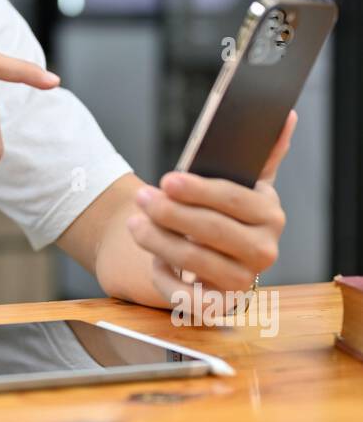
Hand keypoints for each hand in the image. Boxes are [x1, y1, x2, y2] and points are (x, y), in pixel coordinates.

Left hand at [126, 111, 296, 306]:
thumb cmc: (219, 211)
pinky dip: (164, 277)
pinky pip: (187, 297)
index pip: (234, 199)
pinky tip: (155, 260)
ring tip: (135, 223)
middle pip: (212, 231)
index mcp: (271, 214)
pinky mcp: (220, 306)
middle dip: (172, 213)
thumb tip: (285, 114)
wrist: (208, 252)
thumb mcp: (240, 182)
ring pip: (195, 261)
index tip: (167, 179)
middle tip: (142, 199)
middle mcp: (265, 250)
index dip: (198, 190)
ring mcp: (244, 281)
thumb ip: (261, 152)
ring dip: (158, 241)